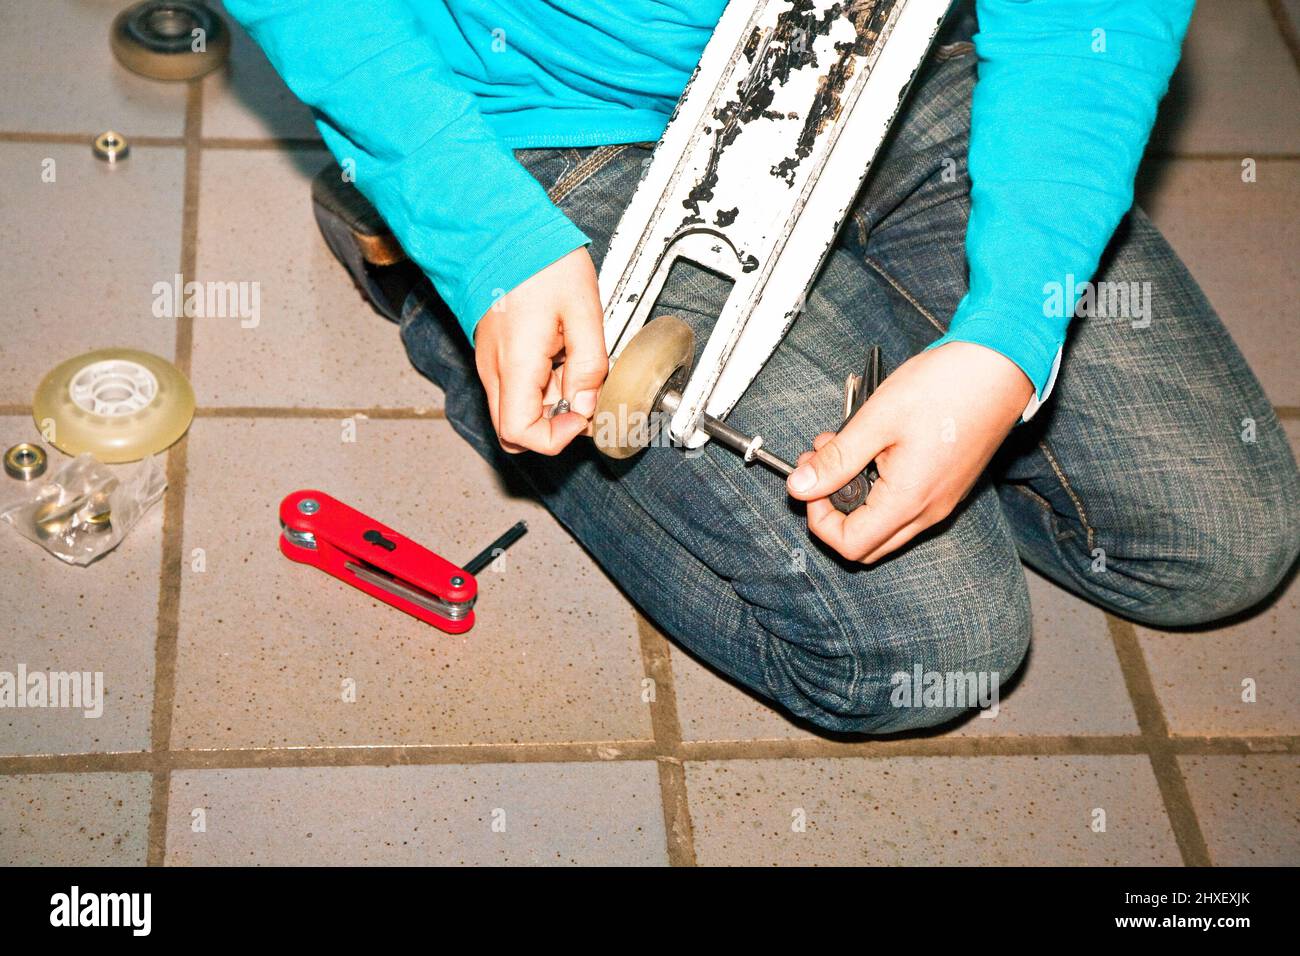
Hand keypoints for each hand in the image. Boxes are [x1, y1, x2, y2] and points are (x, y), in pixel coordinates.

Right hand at [474, 248, 607, 454]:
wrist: (502, 231)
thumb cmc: (540, 261)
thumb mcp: (583, 309)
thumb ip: (590, 364)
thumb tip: (588, 404)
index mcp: (515, 364)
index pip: (520, 433)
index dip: (556, 438)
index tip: (582, 416)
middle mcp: (495, 371)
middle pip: (513, 432)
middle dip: (554, 427)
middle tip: (585, 401)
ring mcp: (490, 363)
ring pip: (515, 411)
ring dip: (550, 405)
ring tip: (576, 368)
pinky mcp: (495, 354)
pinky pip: (515, 388)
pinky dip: (541, 387)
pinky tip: (562, 357)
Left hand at [785, 342, 1034, 562]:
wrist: (1001, 367)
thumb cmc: (947, 387)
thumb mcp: (878, 419)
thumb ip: (837, 460)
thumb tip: (799, 487)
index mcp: (909, 501)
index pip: (850, 544)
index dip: (819, 520)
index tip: (811, 483)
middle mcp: (929, 512)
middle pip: (866, 545)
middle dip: (832, 510)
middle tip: (820, 466)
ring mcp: (941, 501)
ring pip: (884, 527)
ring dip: (854, 497)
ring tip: (842, 448)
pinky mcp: (947, 487)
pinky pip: (904, 507)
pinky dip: (878, 488)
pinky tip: (871, 449)